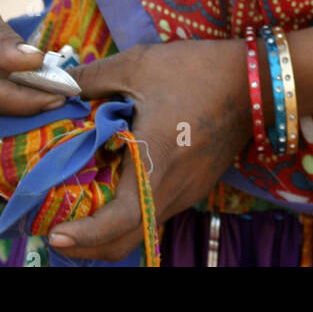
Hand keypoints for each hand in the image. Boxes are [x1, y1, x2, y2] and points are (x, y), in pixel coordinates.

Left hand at [46, 39, 252, 262]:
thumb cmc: (196, 70)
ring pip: (143, 230)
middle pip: (127, 241)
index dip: (85, 237)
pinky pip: (157, 211)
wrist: (257, 79)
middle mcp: (173, 190)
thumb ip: (92, 76)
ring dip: (109, 231)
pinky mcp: (196, 184)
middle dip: (89, 247)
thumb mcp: (138, 64)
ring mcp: (188, 191)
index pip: (119, 223)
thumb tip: (56, 83)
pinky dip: (131, 215)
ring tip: (78, 214)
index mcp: (156, 164)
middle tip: (57, 233)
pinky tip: (115, 190)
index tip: (55, 235)